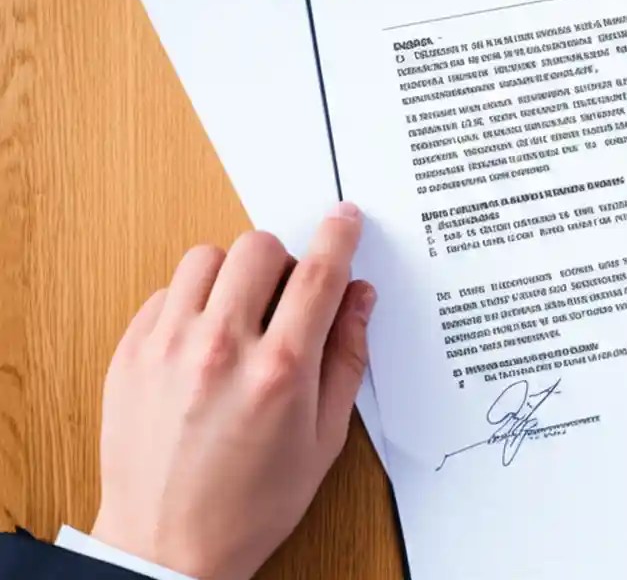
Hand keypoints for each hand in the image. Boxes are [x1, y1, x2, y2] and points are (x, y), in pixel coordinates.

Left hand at [91, 202, 376, 579]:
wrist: (168, 545)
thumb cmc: (253, 502)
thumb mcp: (324, 438)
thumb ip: (346, 359)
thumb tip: (359, 298)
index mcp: (281, 371)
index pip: (319, 273)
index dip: (339, 235)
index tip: (346, 218)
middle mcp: (222, 348)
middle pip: (259, 248)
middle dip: (284, 259)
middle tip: (288, 295)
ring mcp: (168, 347)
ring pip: (206, 257)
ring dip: (233, 274)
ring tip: (241, 314)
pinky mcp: (130, 354)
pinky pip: (165, 292)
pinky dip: (192, 302)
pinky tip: (204, 339)